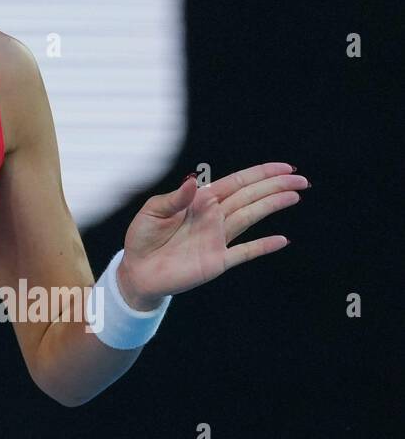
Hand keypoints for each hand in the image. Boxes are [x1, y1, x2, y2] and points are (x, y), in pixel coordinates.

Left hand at [118, 162, 308, 307]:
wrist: (137, 270)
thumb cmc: (142, 237)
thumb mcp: (152, 212)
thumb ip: (174, 198)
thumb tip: (193, 182)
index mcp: (199, 201)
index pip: (235, 183)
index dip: (259, 174)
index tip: (283, 168)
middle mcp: (213, 217)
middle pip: (250, 197)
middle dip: (275, 187)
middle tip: (301, 180)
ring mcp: (217, 239)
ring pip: (251, 218)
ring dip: (272, 206)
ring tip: (295, 196)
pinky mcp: (217, 261)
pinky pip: (244, 252)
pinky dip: (262, 246)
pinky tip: (282, 240)